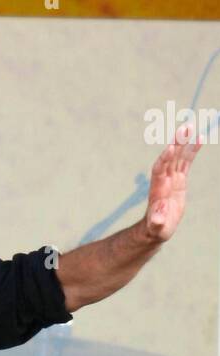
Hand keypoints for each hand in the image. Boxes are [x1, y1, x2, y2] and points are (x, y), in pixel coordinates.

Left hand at [144, 122, 201, 242]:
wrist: (159, 226)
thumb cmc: (156, 228)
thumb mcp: (156, 227)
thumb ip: (157, 221)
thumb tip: (157, 218)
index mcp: (157, 188)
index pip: (159, 170)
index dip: (164, 159)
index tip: (170, 148)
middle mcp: (164, 179)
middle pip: (170, 158)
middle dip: (176, 144)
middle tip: (183, 129)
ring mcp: (172, 177)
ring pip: (178, 156)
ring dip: (184, 142)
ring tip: (190, 127)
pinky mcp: (180, 179)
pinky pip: (186, 162)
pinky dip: (192, 150)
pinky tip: (199, 138)